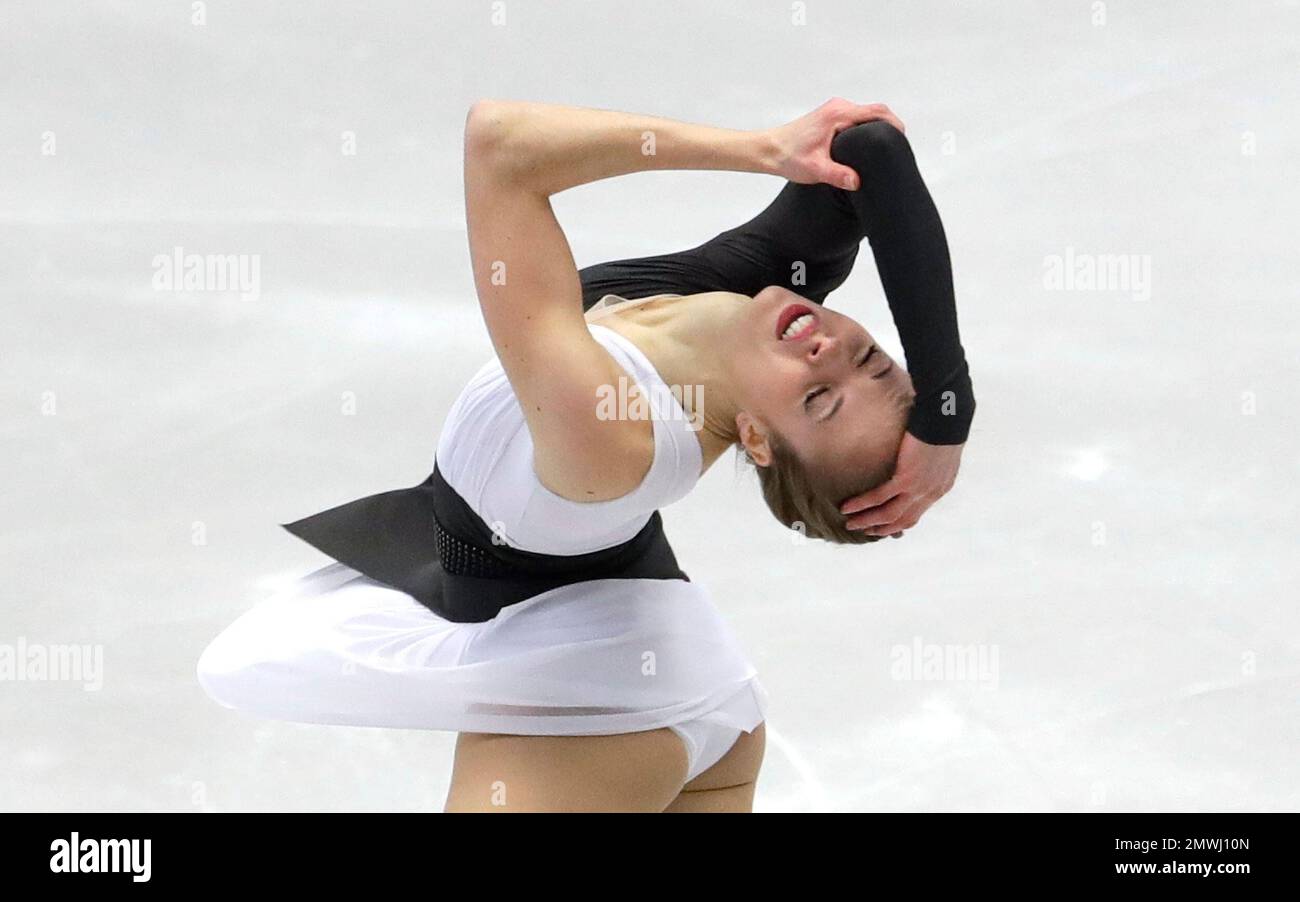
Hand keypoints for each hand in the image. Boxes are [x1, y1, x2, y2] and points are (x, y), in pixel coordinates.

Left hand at [766, 98, 904, 188]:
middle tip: (898, 149)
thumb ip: (837, 175)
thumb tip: (857, 182)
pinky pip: (857, 120)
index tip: (903, 140)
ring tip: (886, 150)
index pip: (878, 111)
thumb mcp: (815, 169)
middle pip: (876, 112)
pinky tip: (869, 149)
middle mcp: (838, 108)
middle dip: (890, 128)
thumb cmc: (787, 156)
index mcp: (838, 114)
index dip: (895, 124)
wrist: (768, 150)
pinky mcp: (831, 118)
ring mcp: (835, 111)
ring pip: (866, 116)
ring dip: (878, 129)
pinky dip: (867, 130)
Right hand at [839, 434, 962, 536]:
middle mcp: (930, 493)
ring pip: (889, 515)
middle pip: (903, 520)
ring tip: (850, 523)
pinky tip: (848, 507)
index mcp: (939, 488)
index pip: (916, 514)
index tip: (882, 526)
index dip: (898, 523)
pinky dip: (862, 504)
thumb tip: (917, 465)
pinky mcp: (907, 479)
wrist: (946, 416)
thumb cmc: (944, 426)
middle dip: (881, 528)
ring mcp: (919, 488)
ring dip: (868, 521)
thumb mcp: (942, 453)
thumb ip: (931, 466)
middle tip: (864, 530)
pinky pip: (880, 497)